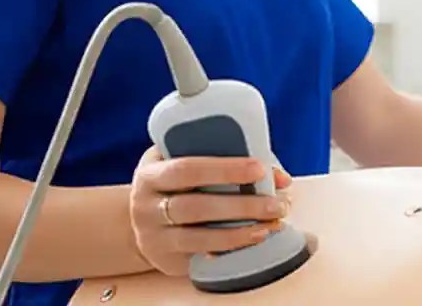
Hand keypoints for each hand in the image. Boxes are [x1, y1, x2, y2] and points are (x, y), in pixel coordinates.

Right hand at [130, 147, 292, 276]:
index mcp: (150, 173)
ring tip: (271, 225)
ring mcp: (153, 236)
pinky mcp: (166, 260)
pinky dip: (229, 248)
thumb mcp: (185, 162)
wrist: (142, 219)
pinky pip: (200, 257)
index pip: (186, 168)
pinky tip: (252, 239)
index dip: (223, 169)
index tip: (258, 168)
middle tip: (276, 204)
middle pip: (194, 207)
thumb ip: (225, 161)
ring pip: (198, 237)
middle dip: (241, 205)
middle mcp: (146, 206)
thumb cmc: (173, 184)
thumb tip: (278, 178)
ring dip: (240, 232)